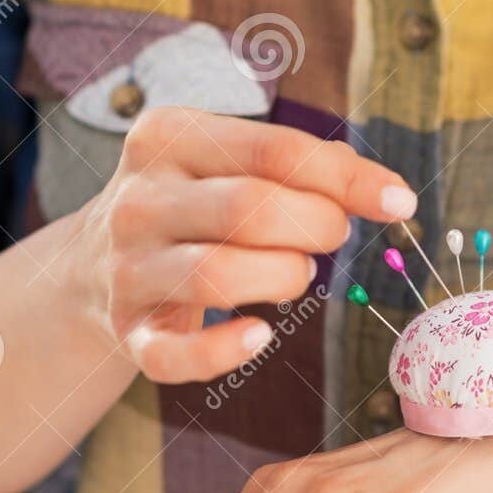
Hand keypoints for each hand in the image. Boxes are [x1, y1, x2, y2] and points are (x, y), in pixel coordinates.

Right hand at [73, 106, 415, 382]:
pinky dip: (224, 352)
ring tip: (293, 274)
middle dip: (316, 227)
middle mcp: (140, 199)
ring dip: (282, 279)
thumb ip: (302, 166)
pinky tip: (258, 336)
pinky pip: (175, 355)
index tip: (400, 201)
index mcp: (168, 136)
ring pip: (217, 275)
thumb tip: (384, 190)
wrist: (93, 264)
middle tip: (332, 238)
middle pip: (250, 209)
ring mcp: (128, 269)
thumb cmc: (192, 206)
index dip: (346, 178)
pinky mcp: (129, 332)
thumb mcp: (228, 162)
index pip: (274, 150)